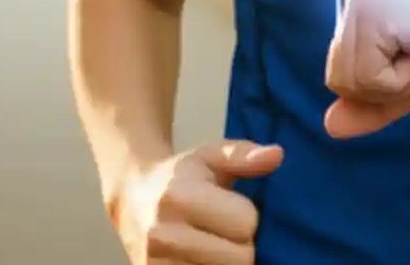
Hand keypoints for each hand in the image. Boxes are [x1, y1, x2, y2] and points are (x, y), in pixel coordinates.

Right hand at [111, 140, 282, 264]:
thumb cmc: (179, 176)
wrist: (132, 199)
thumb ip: (243, 155)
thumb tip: (277, 155)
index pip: (246, 223)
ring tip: (216, 245)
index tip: (237, 210)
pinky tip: (205, 257)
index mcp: (179, 198)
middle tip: (229, 232)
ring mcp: (156, 264)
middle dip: (244, 245)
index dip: (251, 218)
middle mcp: (163, 234)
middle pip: (240, 258)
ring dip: (229, 263)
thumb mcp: (209, 156)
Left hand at [323, 0, 409, 138]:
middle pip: (338, 77)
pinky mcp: (372, 11)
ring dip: (396, 82)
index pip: (343, 69)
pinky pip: (367, 79)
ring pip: (348, 81)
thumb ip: (374, 103)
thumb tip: (329, 127)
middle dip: (387, 85)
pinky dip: (402, 79)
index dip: (387, 81)